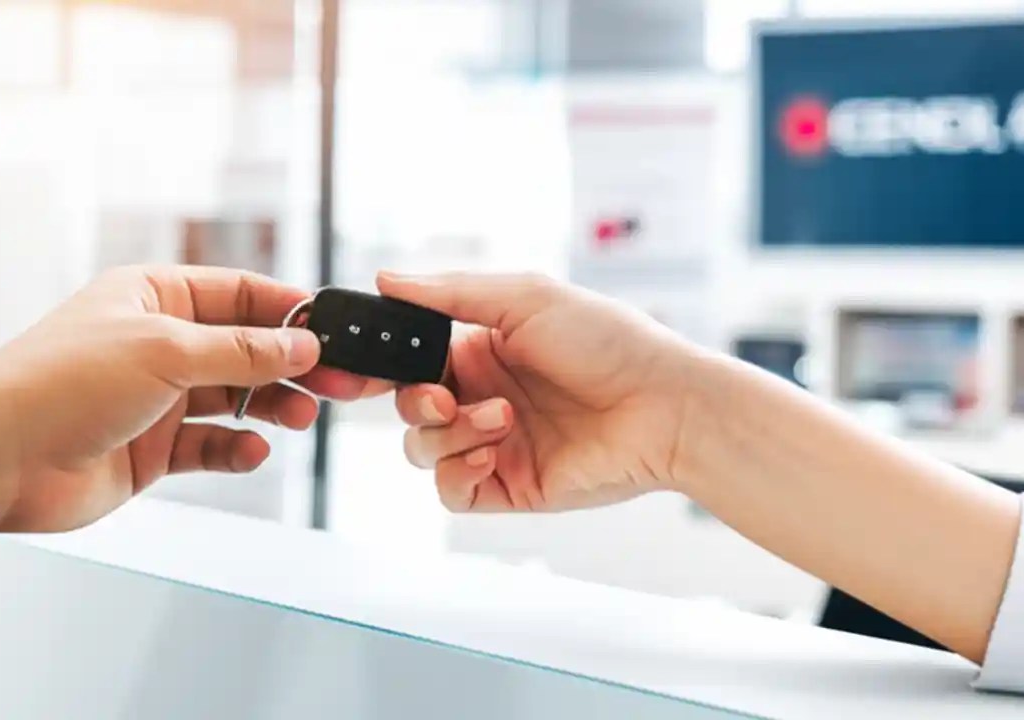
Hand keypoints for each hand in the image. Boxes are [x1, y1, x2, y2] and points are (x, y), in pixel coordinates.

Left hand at [0, 266, 377, 534]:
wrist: (0, 458)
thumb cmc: (64, 383)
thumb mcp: (165, 352)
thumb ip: (241, 351)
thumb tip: (304, 344)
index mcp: (154, 296)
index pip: (238, 292)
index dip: (286, 310)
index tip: (332, 328)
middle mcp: (158, 342)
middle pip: (245, 347)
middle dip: (293, 364)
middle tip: (339, 382)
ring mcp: (156, 397)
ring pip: (234, 397)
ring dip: (272, 406)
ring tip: (302, 417)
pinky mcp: (151, 448)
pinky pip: (210, 446)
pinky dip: (236, 450)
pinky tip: (252, 452)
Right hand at [383, 271, 704, 511]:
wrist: (665, 407)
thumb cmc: (609, 341)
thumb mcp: (526, 297)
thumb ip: (450, 293)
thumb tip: (386, 278)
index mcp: (480, 347)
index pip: (410, 356)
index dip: (381, 362)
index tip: (359, 363)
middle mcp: (481, 394)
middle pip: (407, 405)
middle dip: (414, 401)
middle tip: (447, 396)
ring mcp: (493, 442)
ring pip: (422, 447)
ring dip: (449, 433)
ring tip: (504, 419)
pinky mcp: (508, 485)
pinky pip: (449, 491)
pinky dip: (456, 472)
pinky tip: (491, 452)